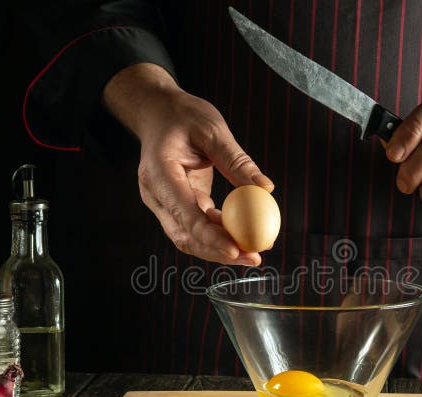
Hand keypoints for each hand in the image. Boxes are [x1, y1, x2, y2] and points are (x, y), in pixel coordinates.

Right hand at [104, 63, 273, 265]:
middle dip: (218, 252)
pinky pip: (197, 227)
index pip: (184, 213)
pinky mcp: (176, 205)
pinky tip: (243, 237)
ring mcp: (164, 203)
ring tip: (253, 254)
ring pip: (190, 237)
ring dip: (220, 249)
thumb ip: (237, 160)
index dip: (209, 236)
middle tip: (253, 258)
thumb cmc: (183, 115)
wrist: (158, 113)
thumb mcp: (212, 130)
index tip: (235, 249)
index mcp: (158, 174)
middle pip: (184, 235)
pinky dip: (219, 235)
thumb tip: (265, 189)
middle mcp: (156, 194)